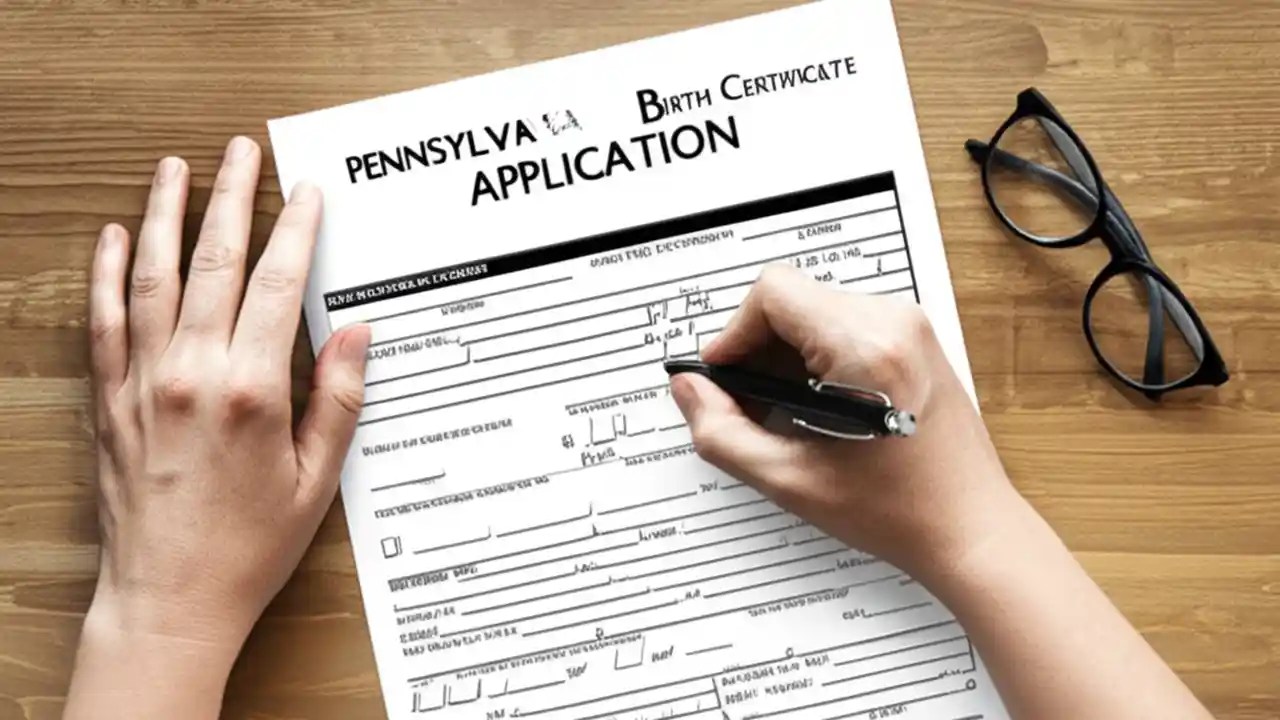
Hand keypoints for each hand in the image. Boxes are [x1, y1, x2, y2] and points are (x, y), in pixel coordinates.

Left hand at [84, 137, 368, 655]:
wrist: (171, 597)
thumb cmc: (249, 546)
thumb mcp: (317, 480)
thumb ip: (337, 399)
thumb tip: (356, 333)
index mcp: (251, 392)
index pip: (277, 287)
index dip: (296, 232)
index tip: (307, 195)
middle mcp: (191, 376)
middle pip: (213, 264)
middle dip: (231, 200)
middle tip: (240, 152)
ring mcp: (143, 384)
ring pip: (153, 278)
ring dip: (165, 216)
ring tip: (175, 169)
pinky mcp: (110, 401)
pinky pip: (104, 321)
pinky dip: (109, 274)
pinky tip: (117, 237)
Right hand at [669, 264, 1016, 580]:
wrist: (971, 529)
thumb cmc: (904, 512)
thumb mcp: (791, 480)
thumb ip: (723, 432)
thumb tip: (690, 390)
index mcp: (867, 349)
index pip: (773, 293)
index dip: (733, 333)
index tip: (722, 374)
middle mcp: (894, 324)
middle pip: (791, 299)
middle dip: (757, 348)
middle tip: (748, 403)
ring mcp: (909, 329)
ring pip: (814, 311)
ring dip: (785, 354)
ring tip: (783, 412)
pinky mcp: (914, 342)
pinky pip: (843, 325)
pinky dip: (814, 357)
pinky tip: (813, 407)